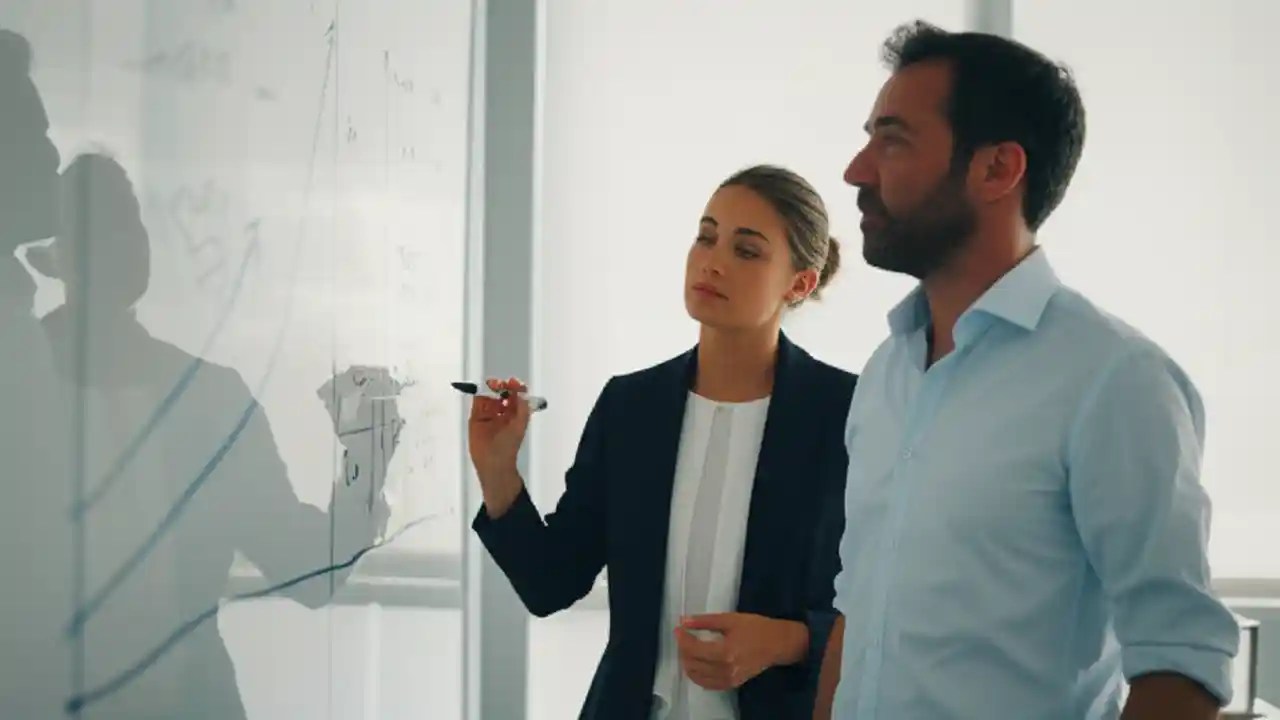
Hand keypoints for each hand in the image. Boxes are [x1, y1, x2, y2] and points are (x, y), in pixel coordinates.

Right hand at [468, 377, 531, 515]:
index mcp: (515, 414)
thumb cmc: (509, 445)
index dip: (515, 388)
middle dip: (502, 386)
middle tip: (500, 383)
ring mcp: (488, 415)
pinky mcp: (476, 418)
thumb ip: (522, 407)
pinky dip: (479, 394)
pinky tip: (483, 390)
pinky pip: (477, 403)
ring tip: (493, 385)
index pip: (515, 396)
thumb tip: (521, 391)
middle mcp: (502, 413)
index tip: (513, 382)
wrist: (492, 461)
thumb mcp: (520, 424)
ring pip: (489, 396)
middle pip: (502, 394)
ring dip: (491, 389)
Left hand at [675, 613, 808, 690]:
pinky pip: (707, 684)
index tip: (679, 628)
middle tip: (684, 637)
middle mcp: (725, 669)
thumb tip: (684, 621)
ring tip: (689, 649)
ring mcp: (728, 679)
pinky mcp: (732, 684)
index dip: (682, 638)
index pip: (693, 649)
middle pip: (693, 663)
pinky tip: (697, 664)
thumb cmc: (756, 628)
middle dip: (683, 649)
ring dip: (688, 662)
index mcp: (725, 652)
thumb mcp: (730, 619)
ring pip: (697, 676)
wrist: (778, 644)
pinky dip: (698, 675)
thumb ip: (705, 621)